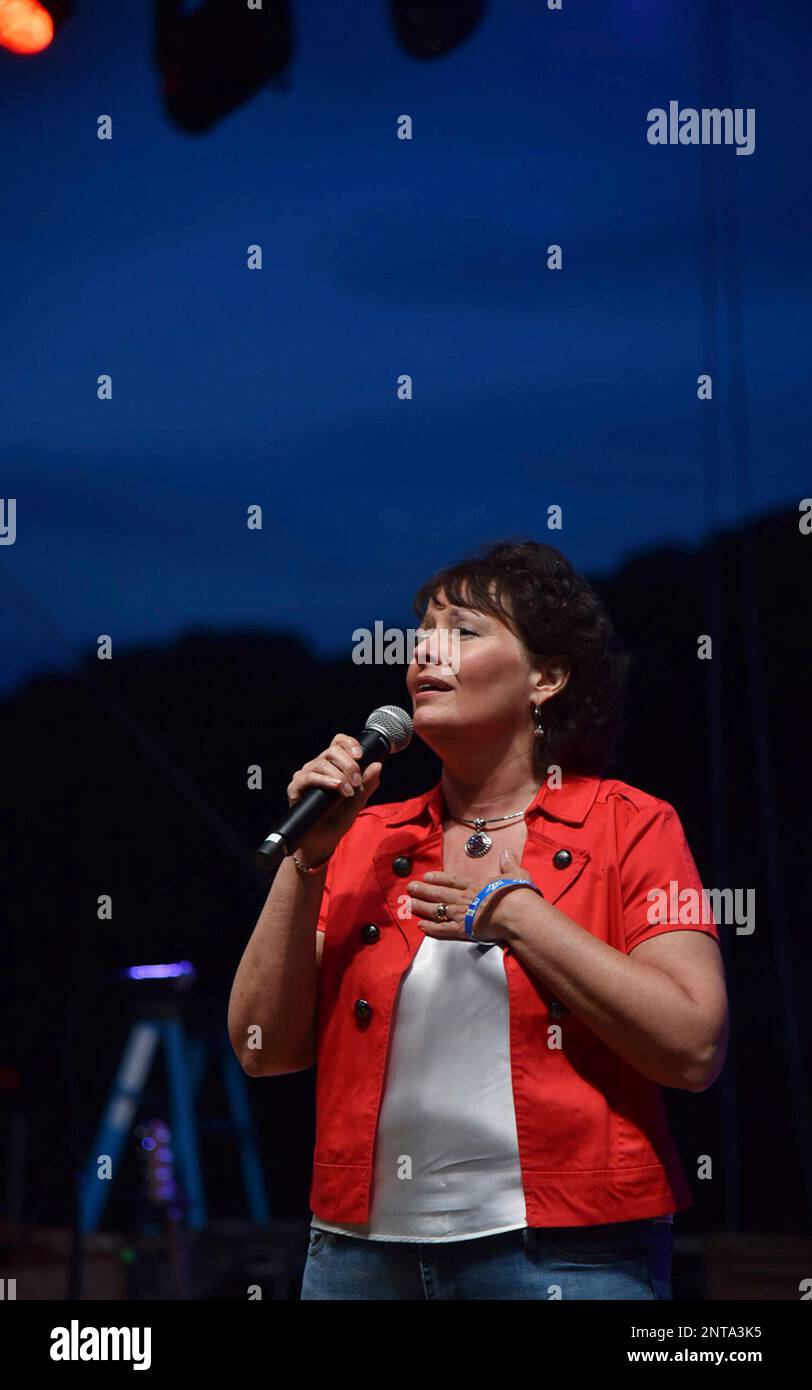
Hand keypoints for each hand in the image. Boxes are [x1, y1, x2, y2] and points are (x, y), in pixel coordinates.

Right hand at [287, 733, 381, 865]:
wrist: (323, 841)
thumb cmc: (338, 820)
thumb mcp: (358, 801)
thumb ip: (367, 783)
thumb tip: (378, 765)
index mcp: (332, 766)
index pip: (338, 742)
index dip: (350, 743)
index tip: (361, 756)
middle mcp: (317, 767)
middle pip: (333, 750)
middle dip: (350, 765)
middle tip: (357, 783)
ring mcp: (305, 776)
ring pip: (322, 762)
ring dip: (340, 775)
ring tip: (348, 791)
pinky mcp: (295, 788)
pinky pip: (309, 776)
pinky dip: (325, 780)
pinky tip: (337, 787)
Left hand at [406, 846, 527, 942]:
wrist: (517, 913)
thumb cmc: (518, 894)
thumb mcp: (516, 873)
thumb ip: (509, 863)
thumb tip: (507, 852)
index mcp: (477, 885)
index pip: (453, 880)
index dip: (439, 878)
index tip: (427, 876)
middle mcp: (465, 898)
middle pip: (440, 894)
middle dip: (424, 890)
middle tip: (410, 888)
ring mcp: (462, 914)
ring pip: (438, 910)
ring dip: (422, 907)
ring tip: (409, 904)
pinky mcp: (463, 930)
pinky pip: (443, 929)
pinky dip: (431, 928)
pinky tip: (421, 926)